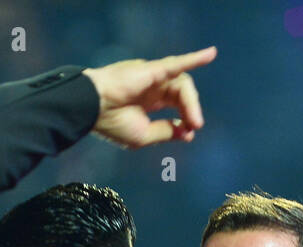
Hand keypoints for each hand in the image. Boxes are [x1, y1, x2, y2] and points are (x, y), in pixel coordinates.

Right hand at [84, 47, 216, 147]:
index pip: (176, 104)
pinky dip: (194, 58)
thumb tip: (189, 133)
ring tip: (195, 120)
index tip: (189, 132)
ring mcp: (153, 76)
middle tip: (196, 125)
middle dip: (191, 110)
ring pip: (182, 85)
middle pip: (182, 94)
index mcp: (149, 101)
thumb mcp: (143, 135)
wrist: (92, 110)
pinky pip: (176, 64)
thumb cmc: (112, 123)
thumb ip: (166, 132)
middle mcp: (153, 85)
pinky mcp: (152, 70)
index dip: (186, 118)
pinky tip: (211, 54)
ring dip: (191, 102)